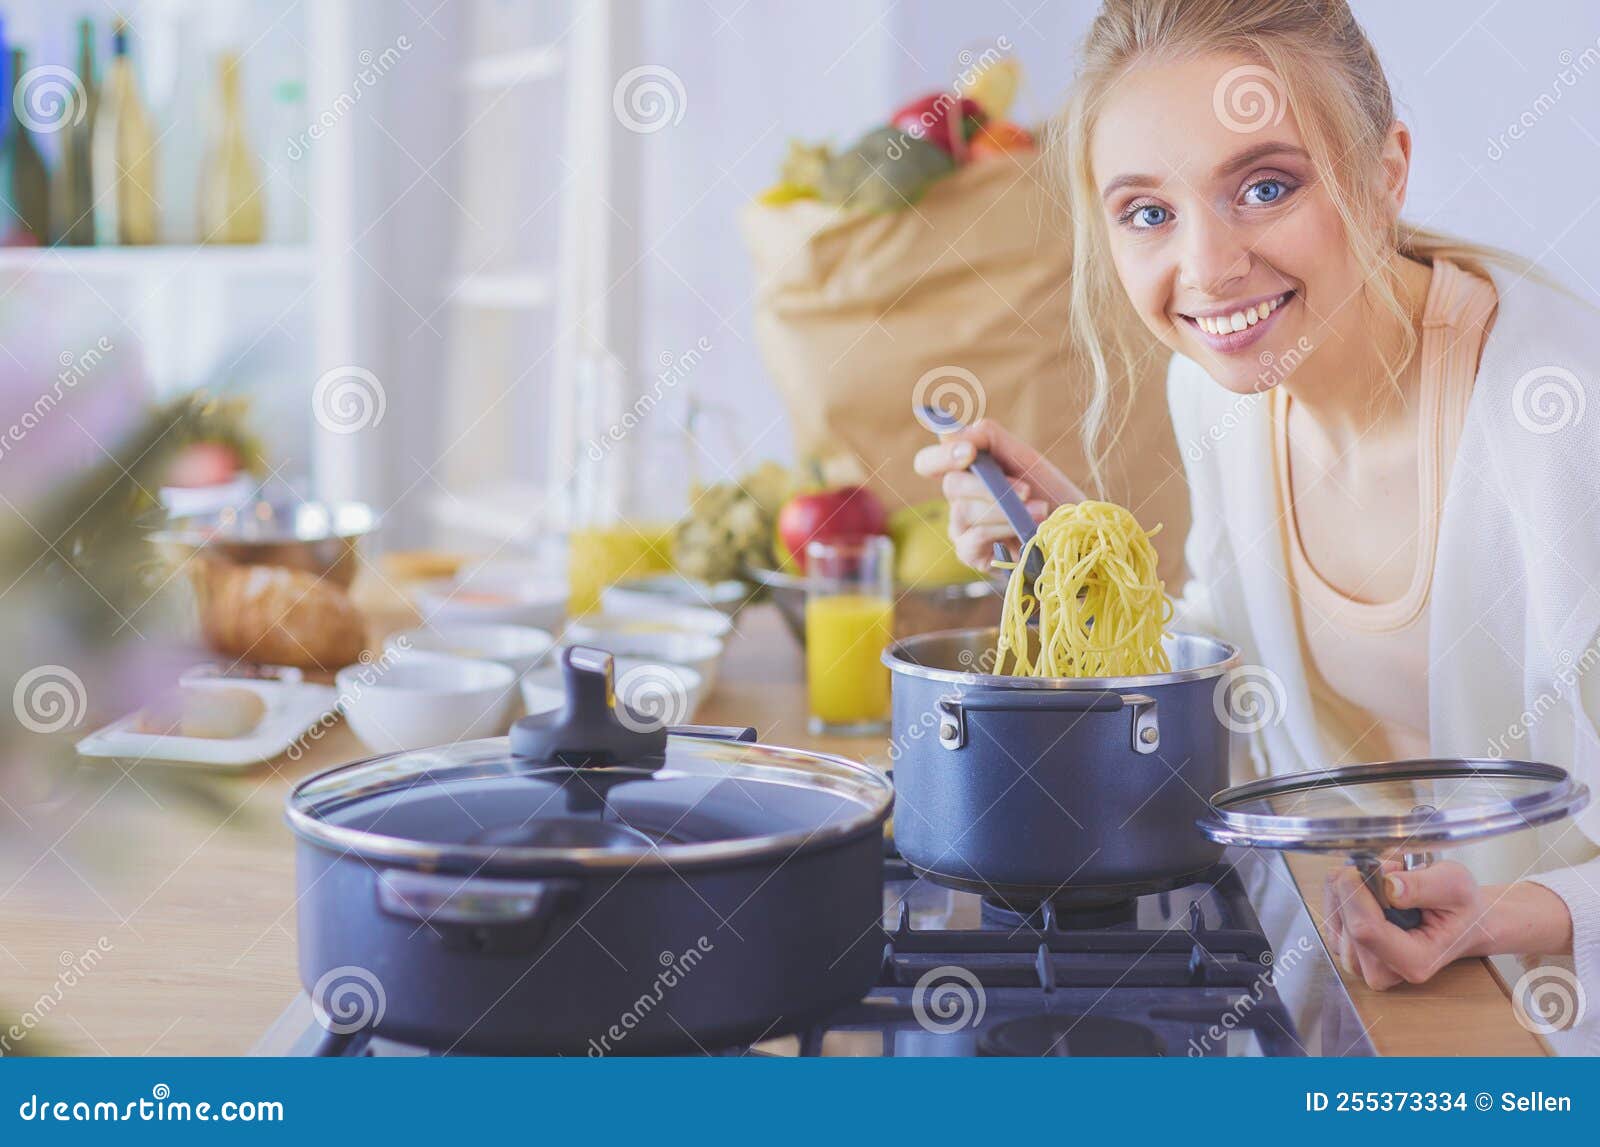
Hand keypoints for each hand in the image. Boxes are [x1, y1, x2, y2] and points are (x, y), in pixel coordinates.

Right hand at [911, 418, 1084, 570]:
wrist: (1074, 531)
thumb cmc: (1048, 493)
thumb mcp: (1023, 459)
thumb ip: (989, 438)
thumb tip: (953, 434)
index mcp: (964, 472)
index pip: (929, 462)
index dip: (942, 455)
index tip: (969, 452)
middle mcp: (957, 499)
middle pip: (951, 484)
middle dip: (989, 486)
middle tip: (1027, 490)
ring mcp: (960, 528)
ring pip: (966, 510)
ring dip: (1006, 509)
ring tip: (1041, 511)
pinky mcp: (969, 553)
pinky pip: (976, 535)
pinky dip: (1004, 529)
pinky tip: (1028, 532)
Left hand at [1322, 861, 1572, 989]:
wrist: (1461, 922)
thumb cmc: (1461, 907)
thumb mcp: (1456, 885)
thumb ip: (1424, 886)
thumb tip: (1390, 887)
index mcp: (1414, 962)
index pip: (1365, 929)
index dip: (1359, 891)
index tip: (1373, 866)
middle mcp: (1381, 971)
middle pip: (1346, 922)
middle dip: (1360, 885)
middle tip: (1392, 872)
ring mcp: (1359, 962)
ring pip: (1334, 915)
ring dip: (1352, 887)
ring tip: (1387, 882)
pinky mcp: (1345, 948)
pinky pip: (1329, 911)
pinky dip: (1343, 891)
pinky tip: (1369, 888)